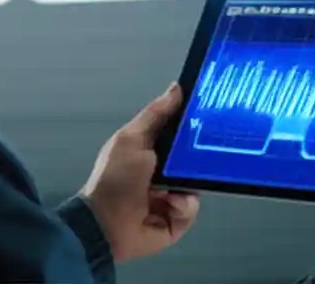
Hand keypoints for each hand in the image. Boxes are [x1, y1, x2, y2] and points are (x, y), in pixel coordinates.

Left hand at [79, 82, 200, 262]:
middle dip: (197, 158)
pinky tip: (169, 203)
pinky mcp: (175, 219)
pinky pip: (192, 208)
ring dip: (186, 185)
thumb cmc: (113, 180)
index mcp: (150, 150)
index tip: (207, 117)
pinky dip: (183, 206)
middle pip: (193, 158)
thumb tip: (175, 89)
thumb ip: (155, 114)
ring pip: (196, 183)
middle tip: (190, 159)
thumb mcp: (132, 138)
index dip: (192, 125)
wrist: (107, 225)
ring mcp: (169, 196)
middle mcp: (161, 172)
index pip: (179, 133)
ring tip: (170, 188)